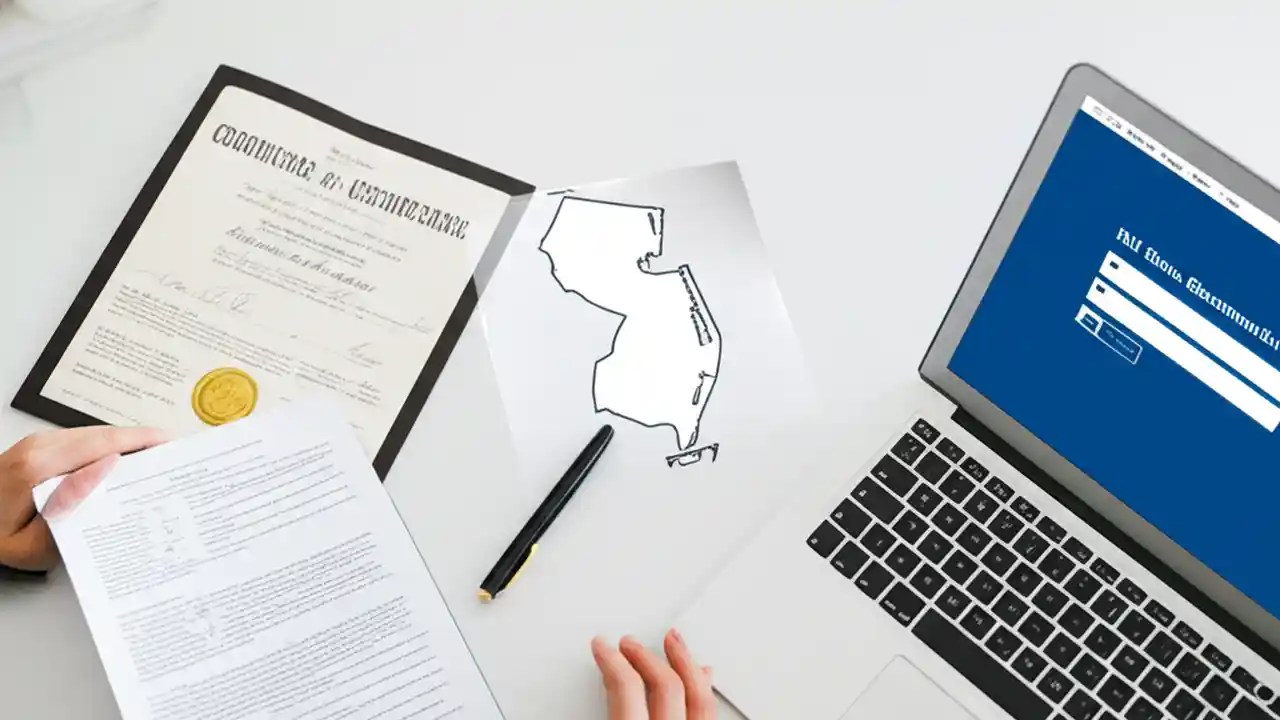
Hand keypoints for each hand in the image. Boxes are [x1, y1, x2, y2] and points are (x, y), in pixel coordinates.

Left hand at [0, 426, 168, 569]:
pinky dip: (108, 447)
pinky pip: (82, 440)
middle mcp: (39, 445)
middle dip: (142, 440)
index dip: (142, 440)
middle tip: (175, 452)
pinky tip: (124, 462)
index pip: (104, 443)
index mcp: (38, 464)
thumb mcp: (33, 541)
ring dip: (126, 444)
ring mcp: (37, 443)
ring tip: (158, 457)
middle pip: (104, 434)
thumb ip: (70, 506)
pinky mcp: (37, 447)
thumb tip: (105, 468)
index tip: (172, 444)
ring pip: (94, 434)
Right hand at [592, 629, 715, 719]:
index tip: (602, 646)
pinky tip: (703, 678)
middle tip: (630, 642)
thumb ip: (603, 714)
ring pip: (700, 696)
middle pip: (667, 686)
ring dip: (686, 664)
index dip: (612, 661)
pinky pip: (712, 713)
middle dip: (646, 657)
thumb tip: (586, 703)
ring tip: (674, 642)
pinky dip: (705, 690)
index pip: (627, 689)